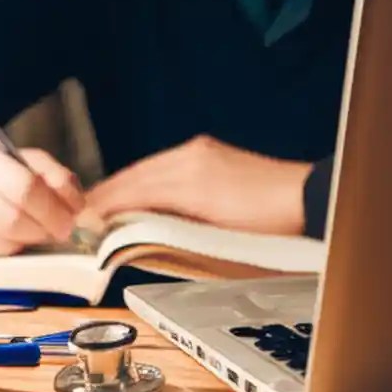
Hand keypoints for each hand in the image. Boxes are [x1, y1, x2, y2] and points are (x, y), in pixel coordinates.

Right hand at [0, 139, 84, 256]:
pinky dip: (6, 258)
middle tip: (56, 233)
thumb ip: (56, 178)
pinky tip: (8, 243)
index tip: (69, 221)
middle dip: (42, 231)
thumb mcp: (27, 163)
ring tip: (29, 235)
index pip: (23, 187)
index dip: (52, 209)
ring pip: (0, 245)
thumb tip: (76, 209)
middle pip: (11, 220)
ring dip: (25, 246)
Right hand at [85, 135, 311, 234]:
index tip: (83, 221)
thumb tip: (133, 236)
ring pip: (147, 167)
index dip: (104, 207)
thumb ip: (167, 233)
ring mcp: (200, 151)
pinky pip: (165, 164)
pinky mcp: (209, 151)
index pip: (132, 191)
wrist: (308, 201)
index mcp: (188, 178)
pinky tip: (141, 192)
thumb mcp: (213, 240)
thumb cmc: (269, 227)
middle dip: (108, 194)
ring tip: (107, 206)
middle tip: (85, 215)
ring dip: (125, 186)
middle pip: (134, 175)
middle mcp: (189, 157)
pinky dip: (146, 178)